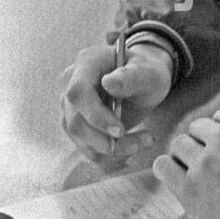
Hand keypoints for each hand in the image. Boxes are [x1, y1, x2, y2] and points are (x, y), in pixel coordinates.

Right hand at [60, 40, 172, 163]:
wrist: (143, 81)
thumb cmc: (146, 72)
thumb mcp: (148, 72)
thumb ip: (132, 76)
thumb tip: (109, 83)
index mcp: (87, 63)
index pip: (78, 93)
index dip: (96, 116)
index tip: (121, 130)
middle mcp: (71, 83)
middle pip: (76, 121)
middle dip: (106, 140)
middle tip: (140, 142)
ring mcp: (71, 106)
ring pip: (80, 138)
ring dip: (112, 150)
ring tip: (144, 141)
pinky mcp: (77, 124)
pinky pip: (87, 147)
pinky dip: (110, 155)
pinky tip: (133, 147)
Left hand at [154, 87, 219, 218]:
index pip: (219, 117)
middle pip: (196, 128)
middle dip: (202, 147)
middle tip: (216, 173)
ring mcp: (206, 163)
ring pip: (178, 144)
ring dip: (185, 159)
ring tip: (202, 179)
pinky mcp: (189, 187)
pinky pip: (162, 165)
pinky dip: (167, 171)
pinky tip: (179, 181)